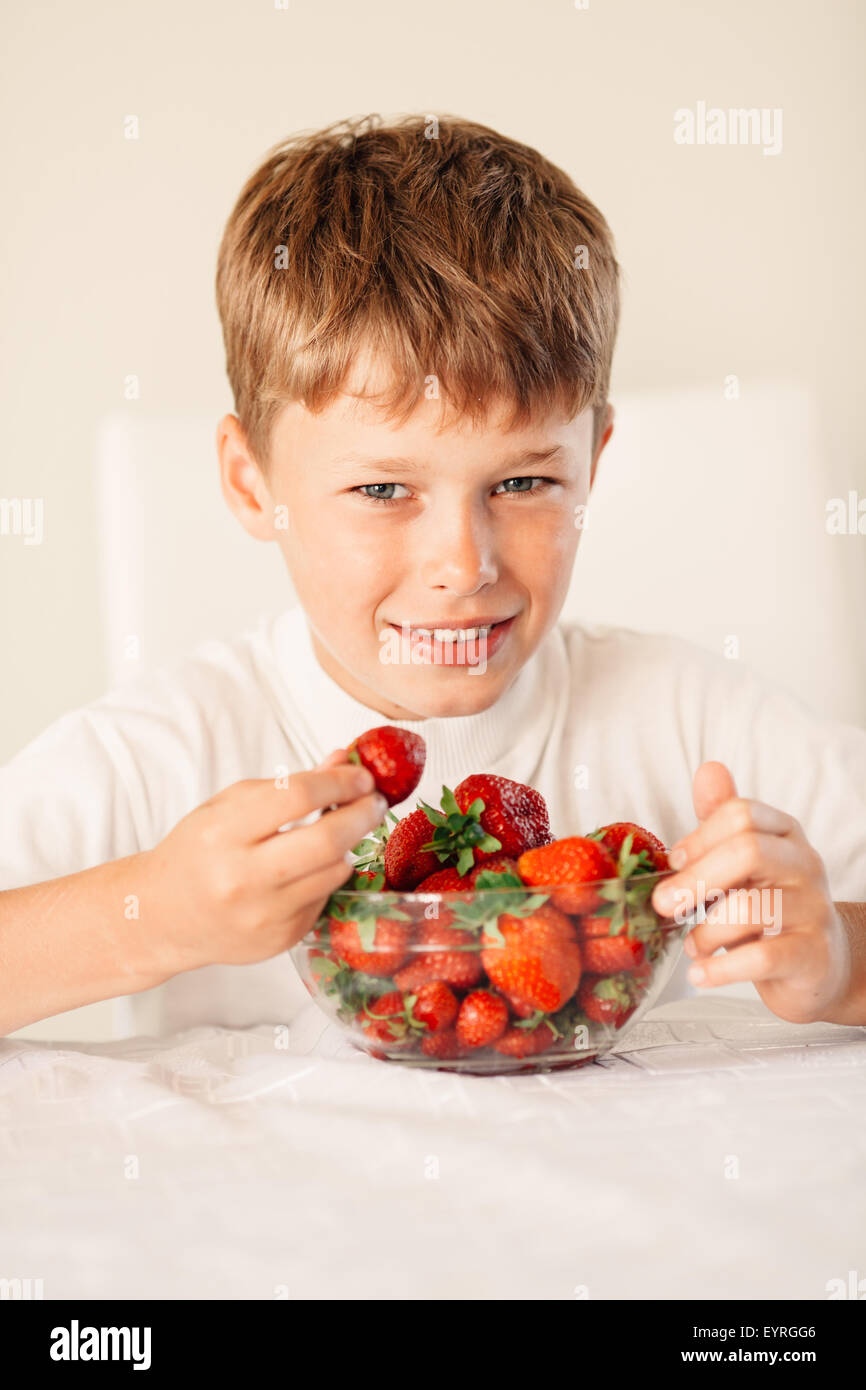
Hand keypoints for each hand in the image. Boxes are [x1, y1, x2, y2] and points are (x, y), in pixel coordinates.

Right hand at [141, 748, 387, 975]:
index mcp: (223, 832)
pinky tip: (314, 867)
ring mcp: (265, 914)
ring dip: (349, 846)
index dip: (340, 781)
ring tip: (346, 830)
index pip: (298, 796)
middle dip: (362, 814)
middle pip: (327, 840)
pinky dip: (327, 876)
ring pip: (335, 871)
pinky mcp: (282, 938)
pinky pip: (324, 898)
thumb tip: (343, 761)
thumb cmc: (196, 853)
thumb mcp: (228, 807)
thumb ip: (287, 785)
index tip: (360, 775)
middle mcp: (243, 877)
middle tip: (374, 802)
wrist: (162, 917)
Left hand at [650, 761, 850, 1023]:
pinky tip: (701, 973)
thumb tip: (707, 770)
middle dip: (696, 878)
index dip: (698, 837)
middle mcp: (804, 865)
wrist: (819, 966)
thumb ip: (723, 820)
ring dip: (705, 932)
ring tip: (692, 947)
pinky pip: (761, 958)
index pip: (741, 815)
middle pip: (748, 850)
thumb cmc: (770, 906)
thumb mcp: (744, 861)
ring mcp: (814, 910)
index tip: (673, 862)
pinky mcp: (812, 955)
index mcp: (785, 834)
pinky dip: (720, 969)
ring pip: (751, 908)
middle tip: (664, 904)